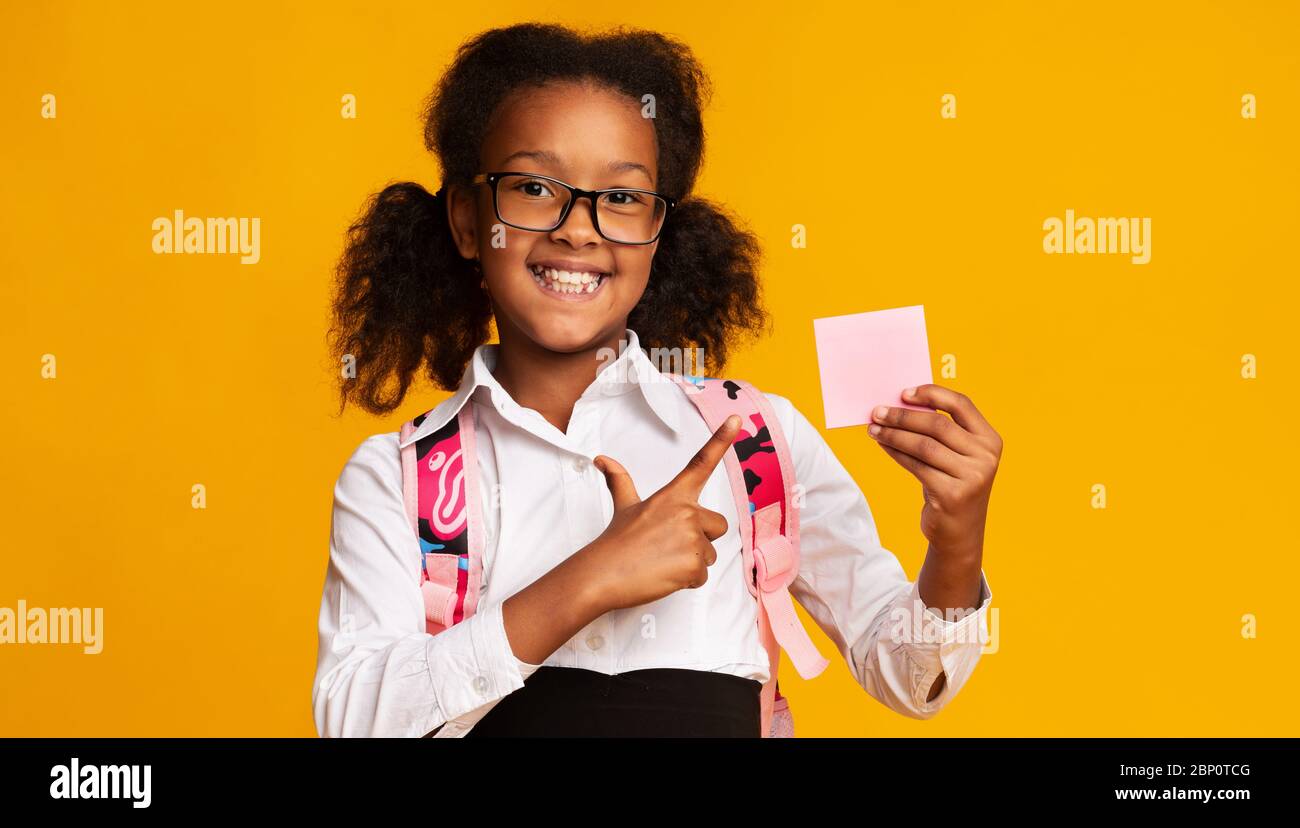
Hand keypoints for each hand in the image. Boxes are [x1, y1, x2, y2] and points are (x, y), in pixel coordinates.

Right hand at [579, 414, 740, 613]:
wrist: (603, 574)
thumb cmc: (616, 542)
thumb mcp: (624, 506)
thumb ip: (620, 480)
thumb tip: (601, 459)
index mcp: (673, 495)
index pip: (701, 463)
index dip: (721, 440)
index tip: (737, 419)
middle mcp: (686, 513)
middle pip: (717, 525)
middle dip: (701, 538)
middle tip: (669, 546)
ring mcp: (692, 539)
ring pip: (709, 553)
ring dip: (691, 561)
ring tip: (663, 562)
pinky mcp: (694, 565)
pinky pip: (702, 576)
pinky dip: (686, 580)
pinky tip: (665, 576)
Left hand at [868, 385, 1001, 556]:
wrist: (959, 533)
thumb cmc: (952, 485)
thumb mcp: (956, 457)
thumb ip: (940, 432)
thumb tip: (898, 405)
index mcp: (990, 440)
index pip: (961, 404)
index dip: (931, 394)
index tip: (903, 393)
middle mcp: (986, 457)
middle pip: (937, 425)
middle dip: (902, 416)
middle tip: (877, 412)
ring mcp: (972, 477)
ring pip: (923, 445)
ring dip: (894, 434)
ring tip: (874, 429)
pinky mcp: (952, 494)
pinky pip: (916, 466)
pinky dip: (895, 453)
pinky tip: (883, 446)